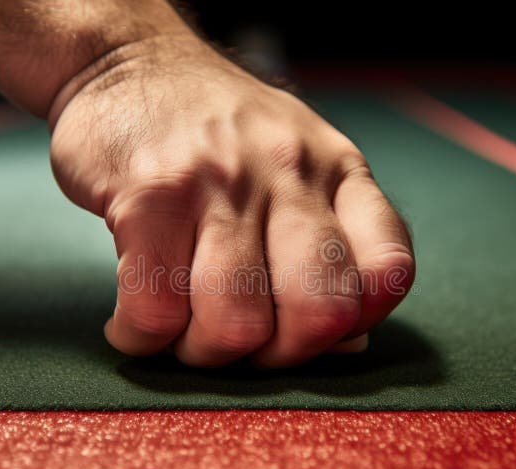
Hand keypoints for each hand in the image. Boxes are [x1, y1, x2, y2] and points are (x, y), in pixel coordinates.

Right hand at [49, 34, 414, 366]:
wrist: (127, 63)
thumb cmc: (216, 137)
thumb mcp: (293, 166)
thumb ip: (328, 247)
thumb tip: (349, 343)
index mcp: (337, 171)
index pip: (388, 271)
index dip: (352, 325)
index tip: (302, 327)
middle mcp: (289, 172)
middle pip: (318, 314)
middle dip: (276, 357)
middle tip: (240, 344)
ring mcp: (221, 182)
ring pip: (235, 325)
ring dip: (202, 352)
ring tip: (180, 329)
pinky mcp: (150, 196)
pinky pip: (156, 312)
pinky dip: (142, 339)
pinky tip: (135, 323)